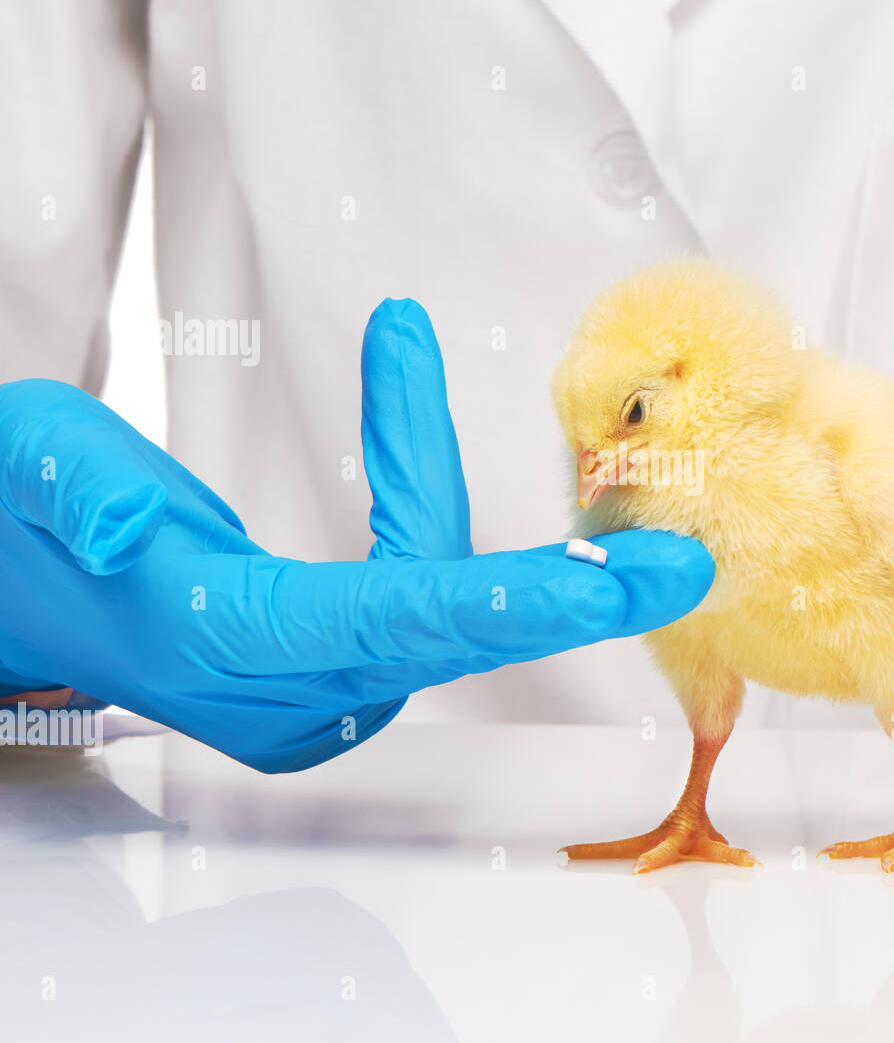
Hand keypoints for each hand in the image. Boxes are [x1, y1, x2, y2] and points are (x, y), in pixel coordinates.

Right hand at [0, 300, 713, 770]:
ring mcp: (300, 687)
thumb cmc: (12, 530)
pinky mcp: (311, 667)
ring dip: (454, 496)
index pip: (399, 620)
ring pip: (429, 598)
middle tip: (677, 564)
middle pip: (452, 633)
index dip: (518, 602)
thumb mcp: (23, 473)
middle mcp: (279, 683)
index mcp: (225, 638)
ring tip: (403, 355)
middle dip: (565, 593)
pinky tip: (399, 416)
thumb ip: (82, 491)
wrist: (1, 590)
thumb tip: (142, 530)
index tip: (623, 581)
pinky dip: (411, 503)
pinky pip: (400, 588)